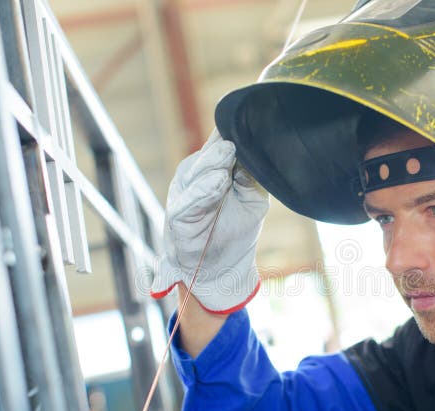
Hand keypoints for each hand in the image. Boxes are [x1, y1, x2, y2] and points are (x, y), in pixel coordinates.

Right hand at [151, 130, 268, 312]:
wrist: (223, 268)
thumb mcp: (252, 197)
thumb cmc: (236, 229)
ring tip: (229, 153)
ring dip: (214, 163)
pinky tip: (217, 181)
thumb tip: (258, 148)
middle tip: (240, 138)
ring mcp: (183, 193)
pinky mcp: (177, 216)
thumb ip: (251, 174)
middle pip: (210, 153)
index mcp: (211, 167)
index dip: (234, 130)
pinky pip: (189, 200)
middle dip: (225, 145)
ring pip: (198, 172)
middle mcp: (195, 175)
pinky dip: (203, 190)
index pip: (222, 141)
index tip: (251, 117)